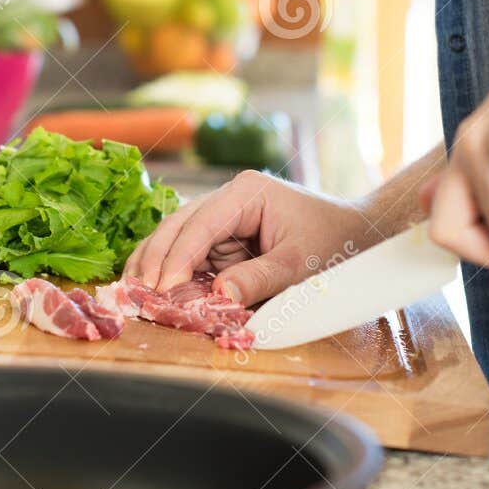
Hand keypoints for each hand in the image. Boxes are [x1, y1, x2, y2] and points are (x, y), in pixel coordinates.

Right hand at [124, 170, 380, 305]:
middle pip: (178, 226)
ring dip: (154, 264)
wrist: (356, 235)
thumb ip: (259, 278)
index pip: (200, 223)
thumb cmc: (333, 242)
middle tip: (136, 293)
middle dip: (155, 259)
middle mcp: (227, 199)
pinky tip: (149, 287)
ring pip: (175, 238)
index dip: (176, 257)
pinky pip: (189, 253)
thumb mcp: (299, 264)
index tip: (161, 287)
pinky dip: (170, 271)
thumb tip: (219, 296)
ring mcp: (222, 217)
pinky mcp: (223, 238)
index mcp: (246, 192)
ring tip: (132, 291)